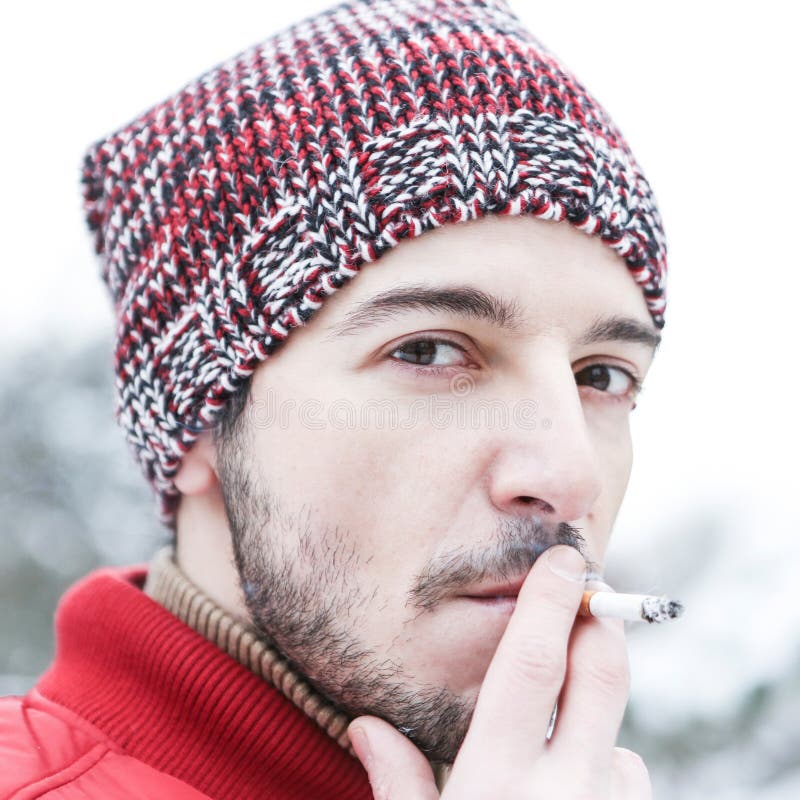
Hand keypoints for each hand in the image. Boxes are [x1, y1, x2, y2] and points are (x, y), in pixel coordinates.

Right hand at [347, 545, 650, 798]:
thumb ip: (399, 785)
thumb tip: (366, 724)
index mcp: (500, 782)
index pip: (529, 666)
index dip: (547, 602)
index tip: (564, 557)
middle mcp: (568, 790)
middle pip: (600, 674)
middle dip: (599, 623)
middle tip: (589, 598)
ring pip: (619, 734)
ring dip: (596, 720)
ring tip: (559, 745)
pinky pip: (630, 778)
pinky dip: (608, 771)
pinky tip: (579, 797)